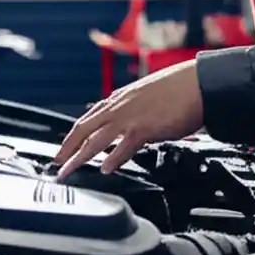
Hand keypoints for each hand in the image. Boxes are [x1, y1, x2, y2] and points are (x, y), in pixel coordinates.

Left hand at [52, 59, 204, 179]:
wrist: (198, 83)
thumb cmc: (179, 89)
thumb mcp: (148, 98)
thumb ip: (135, 112)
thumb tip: (131, 129)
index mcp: (120, 98)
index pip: (88, 118)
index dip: (73, 134)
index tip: (64, 147)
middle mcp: (120, 106)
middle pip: (84, 128)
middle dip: (67, 147)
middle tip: (56, 163)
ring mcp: (130, 116)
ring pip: (96, 139)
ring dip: (79, 157)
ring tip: (68, 171)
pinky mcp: (144, 127)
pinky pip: (123, 146)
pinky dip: (113, 159)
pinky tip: (104, 169)